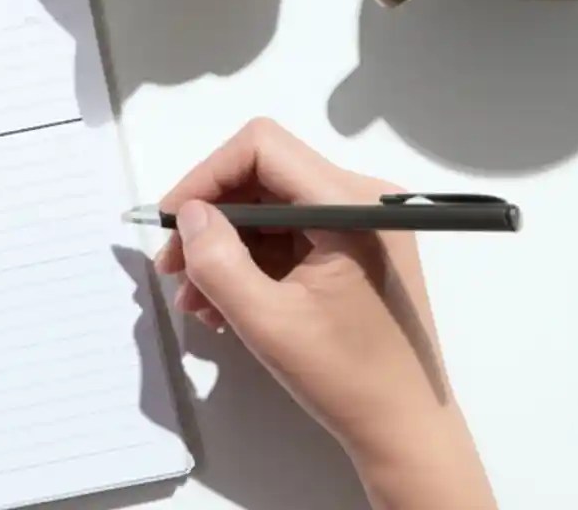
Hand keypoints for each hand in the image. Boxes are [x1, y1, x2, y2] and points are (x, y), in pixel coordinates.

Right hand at [156, 119, 495, 508]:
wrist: (405, 430)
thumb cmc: (344, 376)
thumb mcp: (266, 320)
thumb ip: (218, 260)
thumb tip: (190, 214)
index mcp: (350, 204)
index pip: (261, 148)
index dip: (206, 177)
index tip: (171, 224)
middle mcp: (360, 199)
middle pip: (262, 177)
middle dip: (210, 220)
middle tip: (174, 271)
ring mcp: (360, 225)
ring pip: (268, 210)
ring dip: (224, 249)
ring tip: (197, 303)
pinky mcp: (354, 250)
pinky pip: (287, 236)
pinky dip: (250, 264)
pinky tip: (225, 306)